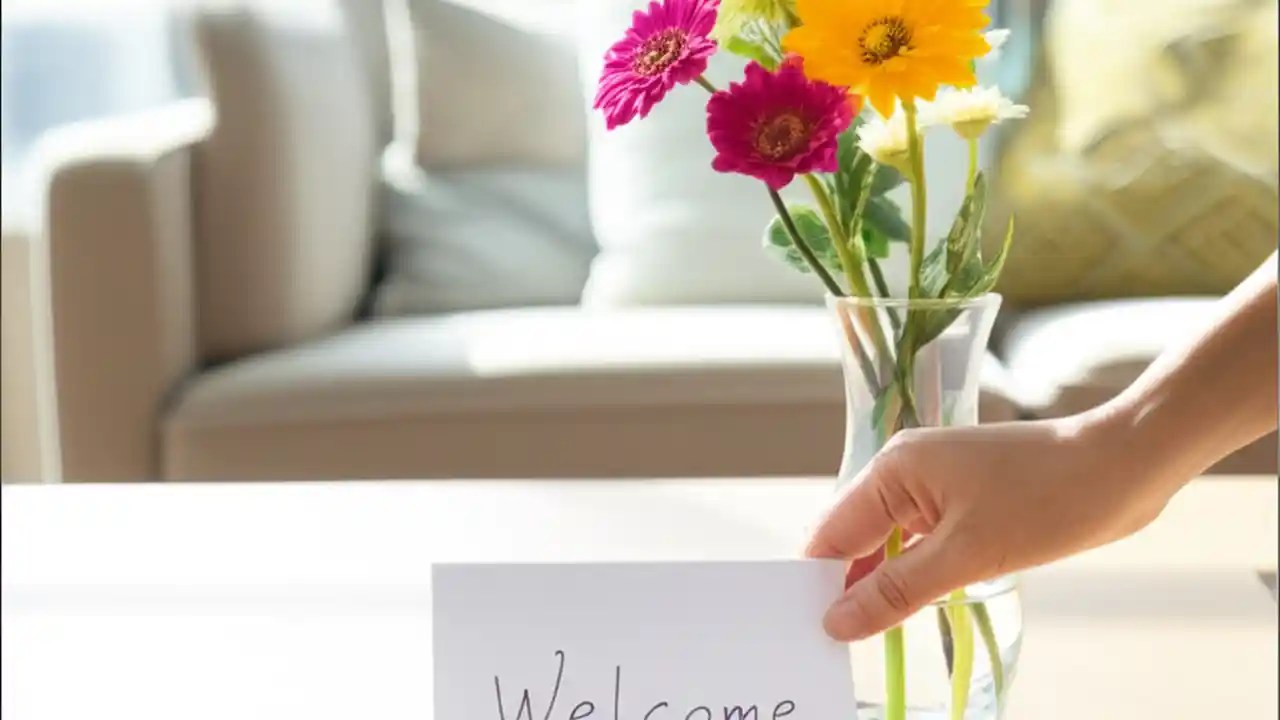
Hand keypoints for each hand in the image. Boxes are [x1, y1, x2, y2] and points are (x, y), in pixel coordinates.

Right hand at [807, 413, 1182, 641]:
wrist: (1127, 464)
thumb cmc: (1048, 499)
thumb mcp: (967, 555)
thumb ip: (896, 590)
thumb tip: (837, 622)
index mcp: (893, 470)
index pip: (831, 534)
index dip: (818, 583)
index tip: (809, 631)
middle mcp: (904, 470)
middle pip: (854, 538)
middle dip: (846, 587)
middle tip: (840, 644)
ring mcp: (934, 482)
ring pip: (889, 541)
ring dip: (882, 582)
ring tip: (872, 632)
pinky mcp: (964, 497)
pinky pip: (920, 538)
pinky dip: (913, 571)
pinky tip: (914, 604)